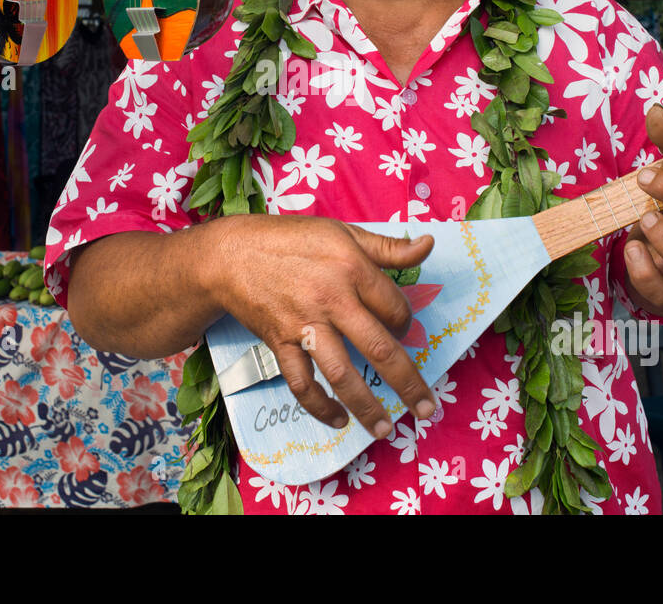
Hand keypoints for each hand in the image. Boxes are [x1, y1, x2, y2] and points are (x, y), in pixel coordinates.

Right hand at [206, 214, 436, 437]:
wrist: (233, 254)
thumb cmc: (291, 239)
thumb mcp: (343, 232)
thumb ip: (388, 245)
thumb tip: (429, 245)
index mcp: (352, 269)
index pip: (395, 307)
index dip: (406, 322)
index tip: (402, 329)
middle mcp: (332, 300)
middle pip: (379, 348)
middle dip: (407, 382)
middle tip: (427, 409)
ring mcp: (305, 325)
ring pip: (343, 373)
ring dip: (366, 406)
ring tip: (384, 429)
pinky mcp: (281, 343)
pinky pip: (302, 382)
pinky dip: (319, 405)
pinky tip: (337, 419)